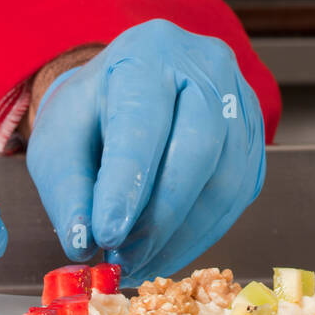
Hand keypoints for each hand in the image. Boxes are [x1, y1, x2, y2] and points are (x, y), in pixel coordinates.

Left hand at [26, 19, 265, 285]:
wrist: (131, 90)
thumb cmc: (94, 112)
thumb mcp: (59, 139)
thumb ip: (68, 188)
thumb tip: (84, 241)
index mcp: (147, 53)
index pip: (143, 117)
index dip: (127, 181)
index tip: (106, 234)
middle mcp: (204, 66)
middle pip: (198, 144)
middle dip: (160, 215)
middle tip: (125, 259)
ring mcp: (239, 98)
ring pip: (226, 177)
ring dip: (182, 234)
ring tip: (140, 261)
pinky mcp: (255, 134)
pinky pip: (239, 193)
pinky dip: (203, 232)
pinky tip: (168, 249)